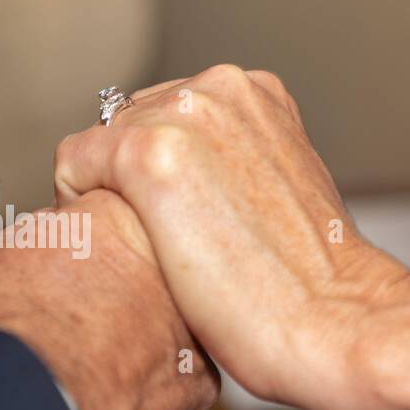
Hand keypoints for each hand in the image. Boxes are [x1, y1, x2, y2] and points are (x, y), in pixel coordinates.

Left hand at [53, 65, 409, 409]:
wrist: (338, 322)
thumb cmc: (311, 284)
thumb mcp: (278, 192)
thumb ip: (231, 164)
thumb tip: (188, 180)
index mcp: (255, 92)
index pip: (159, 114)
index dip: (152, 177)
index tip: (172, 226)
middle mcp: (219, 87)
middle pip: (122, 124)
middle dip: (125, 183)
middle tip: (159, 248)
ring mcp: (184, 115)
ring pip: (95, 145)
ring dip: (105, 197)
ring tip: (148, 253)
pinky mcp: (149, 152)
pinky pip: (72, 165)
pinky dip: (76, 206)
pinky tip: (118, 247)